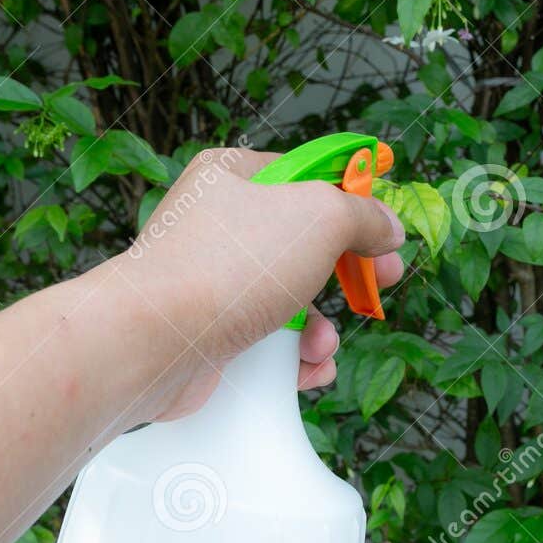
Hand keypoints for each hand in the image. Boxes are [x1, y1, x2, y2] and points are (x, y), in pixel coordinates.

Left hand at [118, 147, 405, 418]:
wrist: (155, 341)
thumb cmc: (228, 265)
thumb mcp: (319, 218)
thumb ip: (363, 215)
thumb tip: (386, 227)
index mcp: (233, 175)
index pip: (307, 174)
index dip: (353, 200)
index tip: (385, 230)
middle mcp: (218, 224)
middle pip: (303, 242)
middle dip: (347, 270)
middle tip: (381, 284)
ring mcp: (210, 280)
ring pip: (288, 298)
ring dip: (319, 326)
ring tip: (321, 344)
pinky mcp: (207, 332)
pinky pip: (265, 339)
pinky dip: (293, 357)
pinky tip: (306, 368)